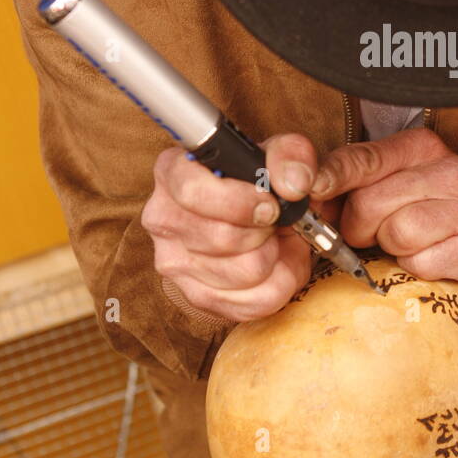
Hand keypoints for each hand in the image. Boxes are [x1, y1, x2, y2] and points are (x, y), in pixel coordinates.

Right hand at [141, 134, 336, 320]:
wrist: (268, 219)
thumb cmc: (266, 183)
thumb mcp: (283, 155)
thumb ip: (291, 156)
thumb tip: (294, 183)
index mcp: (173, 172)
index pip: (191, 191)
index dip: (238, 201)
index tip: (269, 204)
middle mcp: (163, 219)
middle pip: (222, 237)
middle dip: (264, 230)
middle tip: (274, 221)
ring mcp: (175, 263)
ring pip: (245, 271)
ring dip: (275, 256)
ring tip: (274, 240)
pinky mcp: (197, 297)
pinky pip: (254, 302)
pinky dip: (280, 284)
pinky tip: (274, 264)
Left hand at [311, 128, 457, 297]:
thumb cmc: (438, 210)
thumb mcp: (400, 182)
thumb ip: (355, 182)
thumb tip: (305, 197)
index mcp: (420, 147)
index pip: (362, 159)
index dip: (330, 177)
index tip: (307, 190)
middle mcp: (449, 169)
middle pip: (369, 204)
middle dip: (361, 228)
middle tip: (377, 234)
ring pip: (395, 234)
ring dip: (393, 249)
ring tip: (413, 244)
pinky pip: (421, 263)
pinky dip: (418, 268)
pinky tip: (435, 258)